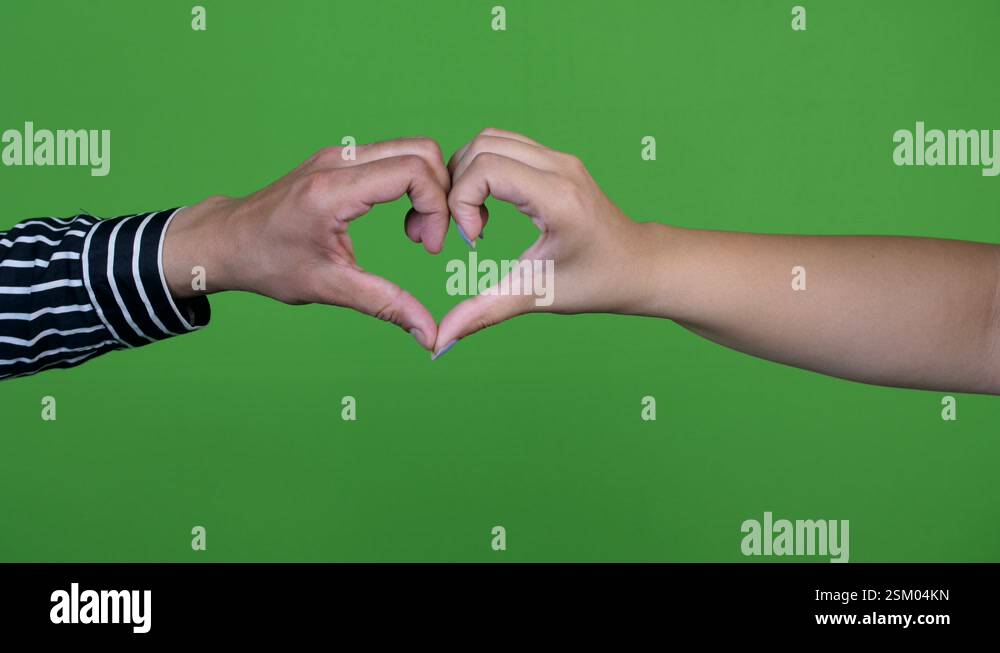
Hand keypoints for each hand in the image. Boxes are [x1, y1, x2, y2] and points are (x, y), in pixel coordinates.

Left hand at [164, 137, 451, 349]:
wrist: (225, 241)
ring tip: (416, 234)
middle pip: (420, 151)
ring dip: (428, 190)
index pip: (412, 172)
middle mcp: (338, 161)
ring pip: (410, 151)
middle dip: (441, 195)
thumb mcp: (328, 288)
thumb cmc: (267, 264)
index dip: (437, 207)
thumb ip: (385, 305)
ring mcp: (339, 155)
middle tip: (429, 239)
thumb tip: (429, 335)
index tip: (429, 247)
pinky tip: (402, 222)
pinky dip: (412, 186)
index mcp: (333, 190)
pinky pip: (394, 158)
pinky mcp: (341, 160)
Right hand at [434, 128, 653, 355]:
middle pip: (482, 146)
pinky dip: (483, 171)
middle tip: (464, 229)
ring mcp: (558, 159)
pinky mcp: (555, 160)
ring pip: (489, 140)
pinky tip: (488, 209)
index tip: (472, 239)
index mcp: (558, 198)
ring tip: (473, 219)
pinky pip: (504, 147)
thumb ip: (486, 311)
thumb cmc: (596, 283)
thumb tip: (442, 337)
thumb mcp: (538, 296)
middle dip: (458, 185)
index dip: (462, 201)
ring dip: (468, 175)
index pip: (487, 168)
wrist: (639, 266)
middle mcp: (559, 168)